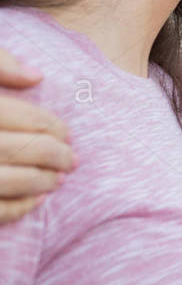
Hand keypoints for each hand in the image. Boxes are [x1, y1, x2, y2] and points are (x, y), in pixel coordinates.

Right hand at [0, 49, 76, 223]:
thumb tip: (36, 77)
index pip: (17, 115)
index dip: (49, 125)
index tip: (66, 133)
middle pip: (15, 148)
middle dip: (52, 154)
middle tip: (72, 159)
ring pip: (5, 180)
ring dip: (40, 181)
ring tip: (59, 179)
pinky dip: (17, 207)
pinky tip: (36, 200)